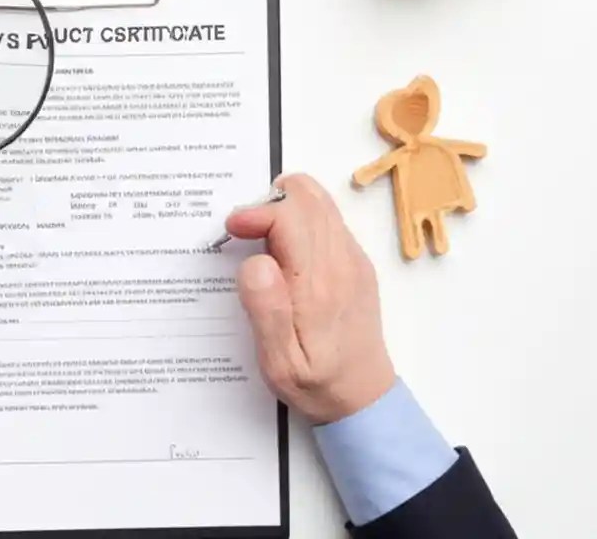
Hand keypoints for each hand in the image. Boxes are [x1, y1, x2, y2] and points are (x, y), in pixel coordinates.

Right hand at [226, 174, 394, 423]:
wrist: (364, 398)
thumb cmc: (316, 383)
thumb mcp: (279, 363)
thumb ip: (266, 310)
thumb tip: (255, 261)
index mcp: (318, 285)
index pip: (290, 217)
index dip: (257, 212)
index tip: (232, 228)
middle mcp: (342, 264)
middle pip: (309, 199)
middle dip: (270, 201)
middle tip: (244, 227)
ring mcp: (354, 261)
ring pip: (323, 203)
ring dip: (288, 204)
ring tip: (262, 230)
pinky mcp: (357, 264)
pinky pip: (330, 220)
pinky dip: (303, 216)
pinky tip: (285, 246)